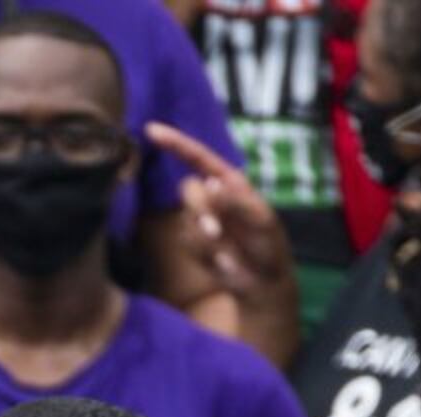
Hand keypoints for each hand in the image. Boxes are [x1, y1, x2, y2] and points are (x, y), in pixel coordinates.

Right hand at [146, 120, 291, 298]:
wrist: (262, 281)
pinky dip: (204, 250)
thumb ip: (237, 201)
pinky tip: (221, 258)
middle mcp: (211, 197)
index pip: (199, 158)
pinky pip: (186, 240)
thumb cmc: (269, 245)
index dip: (176, 143)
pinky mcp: (192, 242)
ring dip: (205, 234)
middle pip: (187, 189)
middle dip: (200, 208)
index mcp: (229, 182)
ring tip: (226, 247)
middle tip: (217, 229)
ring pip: (185, 218)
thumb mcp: (262, 219)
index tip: (151, 131)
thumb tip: (210, 185)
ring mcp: (199, 220)